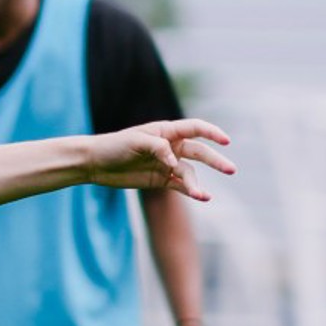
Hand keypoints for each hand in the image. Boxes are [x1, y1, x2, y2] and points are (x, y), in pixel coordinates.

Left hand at [86, 119, 235, 199]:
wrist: (95, 163)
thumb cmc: (113, 146)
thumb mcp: (134, 142)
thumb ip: (157, 148)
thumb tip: (174, 162)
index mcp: (166, 131)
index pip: (195, 128)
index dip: (212, 133)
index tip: (226, 141)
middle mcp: (171, 147)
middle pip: (199, 152)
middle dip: (215, 160)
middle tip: (231, 170)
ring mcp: (167, 164)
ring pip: (190, 173)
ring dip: (197, 183)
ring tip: (202, 195)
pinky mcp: (161, 180)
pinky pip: (181, 186)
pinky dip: (191, 191)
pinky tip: (202, 197)